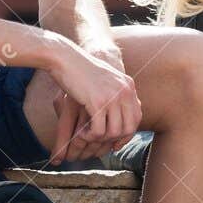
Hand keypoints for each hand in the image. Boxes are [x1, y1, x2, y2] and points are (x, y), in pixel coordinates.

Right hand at [47, 39, 141, 161]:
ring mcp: (112, 96)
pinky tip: (81, 132)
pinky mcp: (97, 102)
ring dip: (100, 138)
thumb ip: (118, 95)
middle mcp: (124, 91)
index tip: (115, 143)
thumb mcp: (106, 80)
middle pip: (128, 128)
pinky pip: (99, 131)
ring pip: (114, 132)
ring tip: (87, 134)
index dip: (127, 134)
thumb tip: (124, 117)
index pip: (137, 117)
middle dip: (114, 139)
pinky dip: (90, 136)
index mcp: (128, 86)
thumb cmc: (81, 71)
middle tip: (99, 139)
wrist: (66, 58)